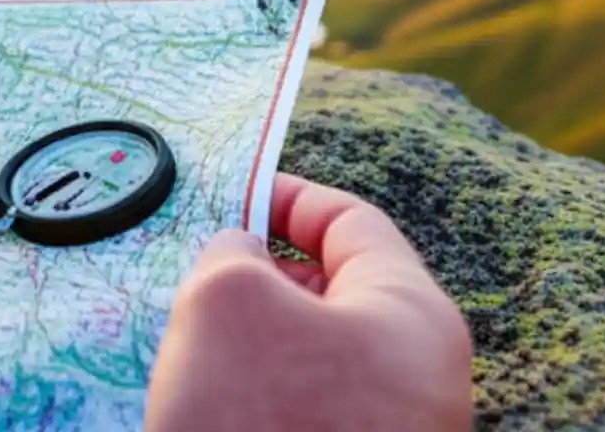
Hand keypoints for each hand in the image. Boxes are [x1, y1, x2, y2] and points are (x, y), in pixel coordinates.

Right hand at [146, 173, 471, 430]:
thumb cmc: (262, 424)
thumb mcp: (226, 303)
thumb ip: (231, 255)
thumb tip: (240, 259)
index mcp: (410, 315)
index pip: (352, 221)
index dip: (285, 197)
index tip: (231, 196)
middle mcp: (416, 374)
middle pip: (333, 291)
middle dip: (258, 276)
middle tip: (195, 277)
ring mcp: (388, 429)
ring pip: (310, 355)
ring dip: (247, 341)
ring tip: (188, 347)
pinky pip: (303, 408)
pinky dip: (252, 393)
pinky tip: (203, 405)